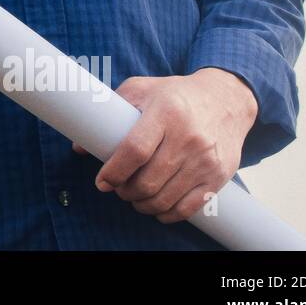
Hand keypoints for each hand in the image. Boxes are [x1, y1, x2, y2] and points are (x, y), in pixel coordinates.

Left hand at [71, 69, 257, 222]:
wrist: (226, 99)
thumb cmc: (174, 95)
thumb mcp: (141, 90)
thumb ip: (108, 112)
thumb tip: (79, 146)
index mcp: (166, 112)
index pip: (135, 150)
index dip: (114, 172)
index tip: (102, 182)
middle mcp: (188, 137)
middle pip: (148, 180)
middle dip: (125, 191)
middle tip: (118, 188)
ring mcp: (206, 159)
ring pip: (166, 198)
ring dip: (143, 205)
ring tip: (134, 197)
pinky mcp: (219, 176)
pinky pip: (189, 207)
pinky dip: (168, 214)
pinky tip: (158, 208)